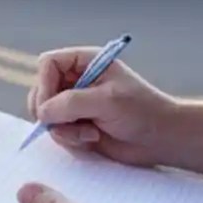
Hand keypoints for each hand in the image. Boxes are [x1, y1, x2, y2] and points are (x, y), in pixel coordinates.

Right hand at [27, 47, 177, 166]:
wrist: (161, 139)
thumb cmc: (141, 111)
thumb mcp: (107, 101)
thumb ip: (71, 103)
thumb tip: (42, 113)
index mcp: (86, 62)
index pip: (48, 64)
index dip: (44, 84)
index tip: (50, 106)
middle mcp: (77, 81)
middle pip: (41, 91)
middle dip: (51, 112)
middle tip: (66, 123)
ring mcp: (76, 105)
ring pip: (47, 116)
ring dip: (64, 129)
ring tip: (90, 134)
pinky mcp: (78, 126)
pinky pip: (58, 133)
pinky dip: (71, 140)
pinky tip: (93, 140)